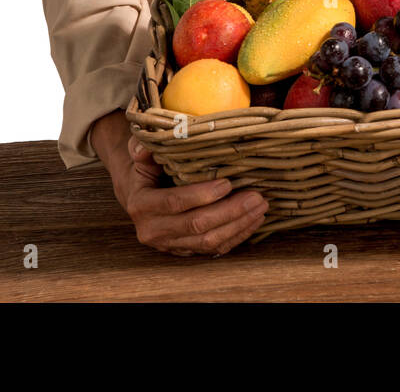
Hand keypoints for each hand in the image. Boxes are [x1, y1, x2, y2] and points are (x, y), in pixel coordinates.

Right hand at [91, 111, 268, 256]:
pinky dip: (236, 236)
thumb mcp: (142, 157)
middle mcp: (153, 230)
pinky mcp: (184, 251)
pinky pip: (214, 249)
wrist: (139, 196)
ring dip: (238, 225)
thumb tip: (145, 148)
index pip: (174, 202)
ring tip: (260, 207)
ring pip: (208, 241)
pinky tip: (253, 221)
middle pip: (196, 225)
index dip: (202, 194)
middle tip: (256, 196)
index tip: (228, 183)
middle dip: (229, 211)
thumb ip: (143, 149)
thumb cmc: (147, 170)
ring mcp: (169, 245)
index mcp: (142, 205)